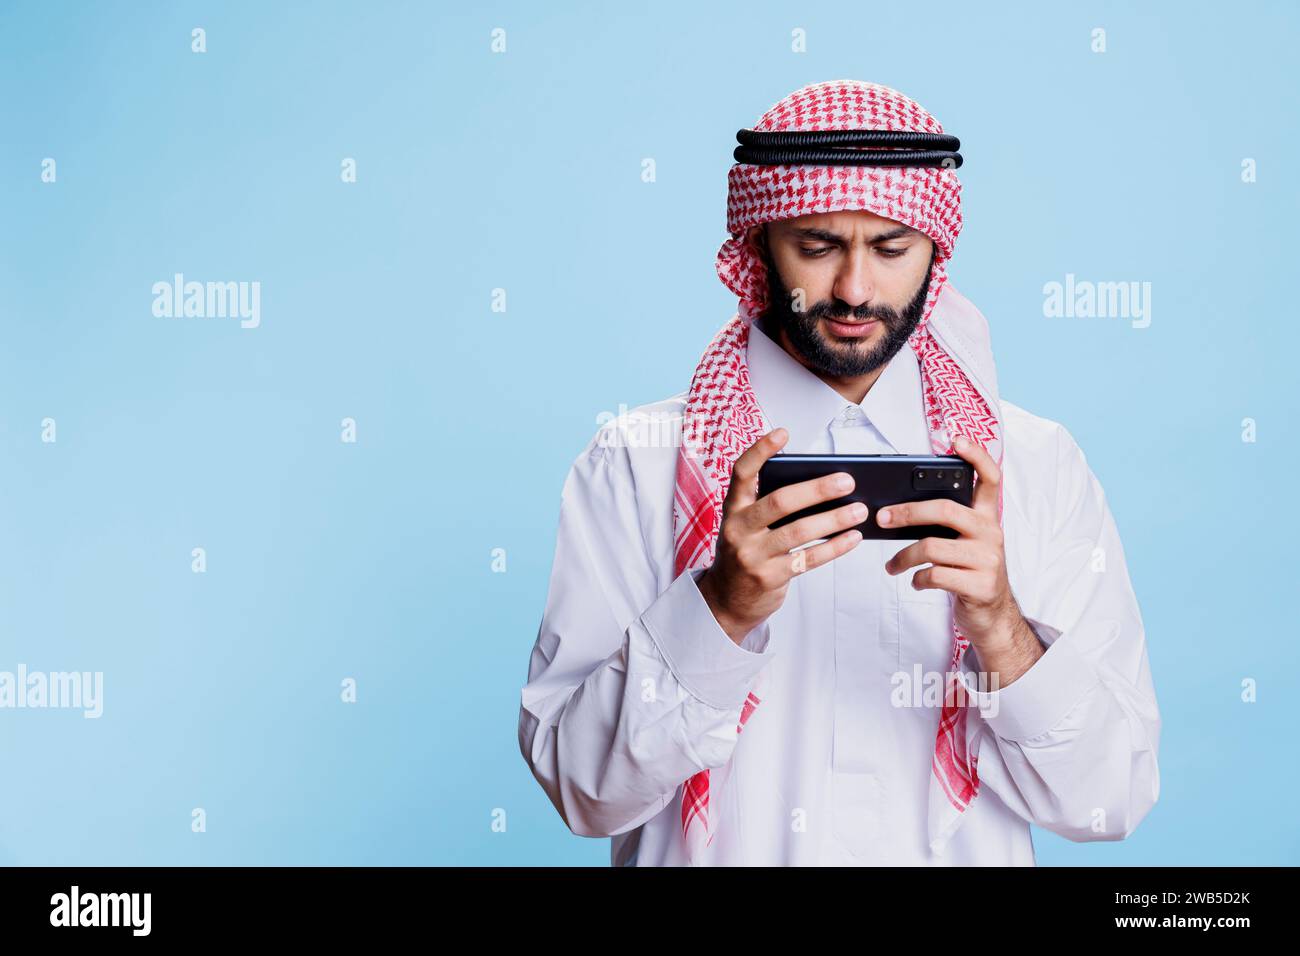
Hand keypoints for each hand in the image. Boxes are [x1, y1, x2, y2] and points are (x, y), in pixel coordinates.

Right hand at [697, 427, 866, 644]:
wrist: (726, 600)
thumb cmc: (747, 552)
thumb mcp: (747, 525)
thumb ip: (770, 506)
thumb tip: (821, 486)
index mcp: (732, 509)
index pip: (741, 472)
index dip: (760, 451)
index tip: (782, 433)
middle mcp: (738, 529)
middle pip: (779, 501)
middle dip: (816, 489)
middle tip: (847, 481)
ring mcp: (752, 555)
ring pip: (798, 531)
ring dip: (833, 519)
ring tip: (860, 510)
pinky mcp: (769, 577)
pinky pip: (808, 559)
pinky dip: (834, 547)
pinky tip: (853, 537)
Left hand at [880, 435, 1042, 679]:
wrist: (992, 617)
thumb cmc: (968, 573)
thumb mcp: (964, 543)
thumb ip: (945, 524)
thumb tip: (895, 510)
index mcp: (987, 518)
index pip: (990, 478)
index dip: (976, 456)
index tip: (956, 440)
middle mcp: (991, 534)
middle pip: (945, 510)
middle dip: (906, 512)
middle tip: (882, 517)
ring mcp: (988, 560)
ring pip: (932, 546)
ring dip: (903, 556)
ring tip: (892, 565)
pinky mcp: (980, 585)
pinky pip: (935, 575)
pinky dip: (917, 578)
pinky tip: (915, 580)